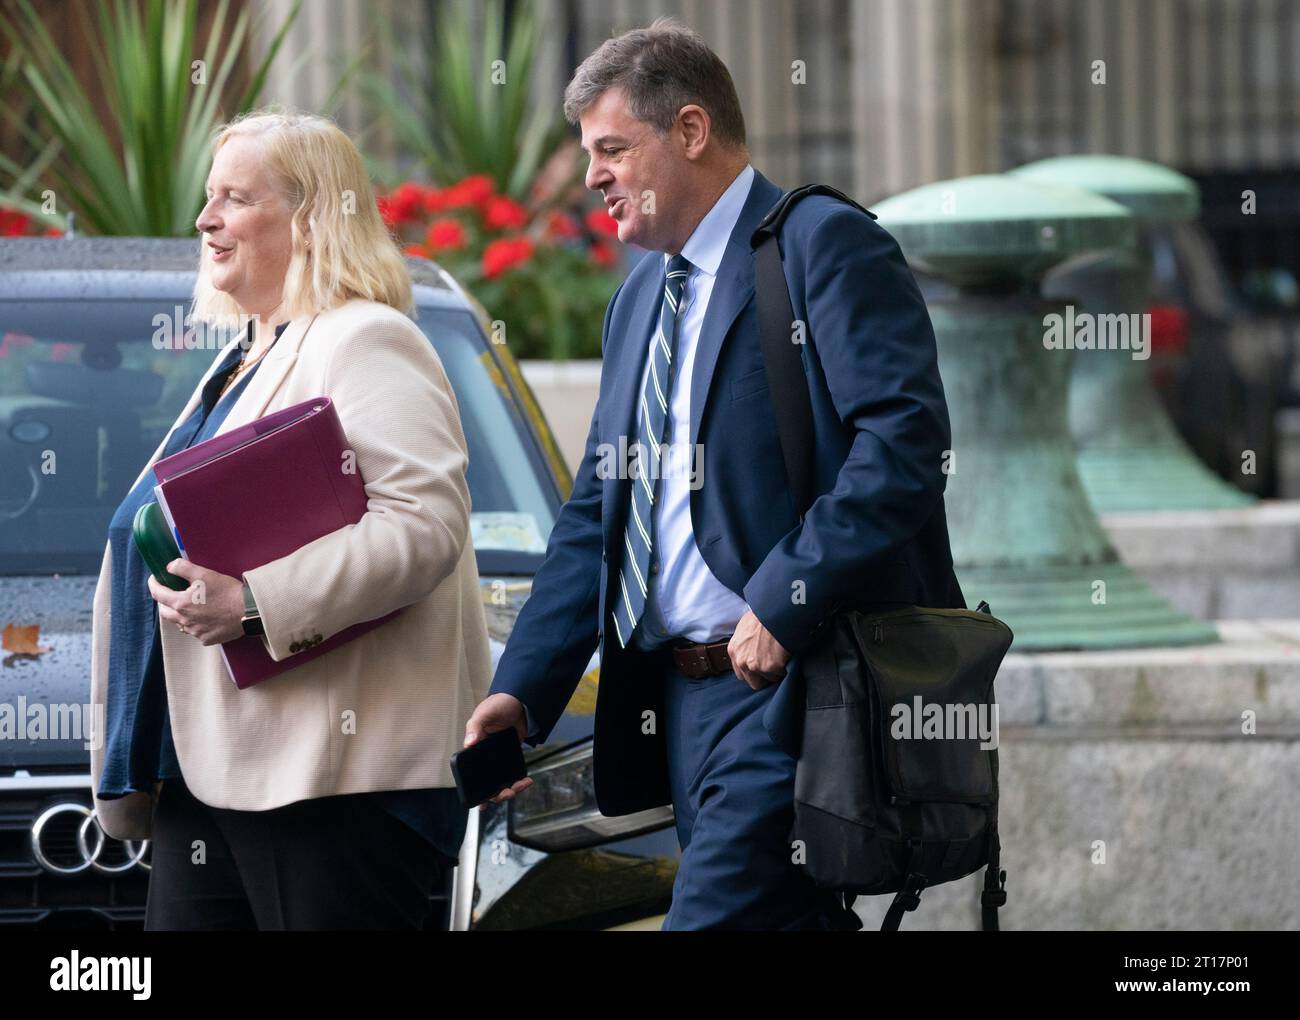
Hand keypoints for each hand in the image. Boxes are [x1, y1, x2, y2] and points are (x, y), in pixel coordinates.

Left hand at [147, 558, 245, 646]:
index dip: (153, 584)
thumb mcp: (204, 574)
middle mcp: (185, 621)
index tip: (154, 578)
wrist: (248, 611)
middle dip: (164, 602)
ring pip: (179, 624)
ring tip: (190, 606)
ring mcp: (196, 632)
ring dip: (180, 614)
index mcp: (181, 604)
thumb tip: (169, 567)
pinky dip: (195, 624)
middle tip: (171, 593)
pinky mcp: (207, 639)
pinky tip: (205, 617)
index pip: (158, 594)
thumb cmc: (227, 591)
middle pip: (164, 612)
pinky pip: (195, 632)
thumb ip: (183, 568)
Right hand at [464, 692, 533, 810]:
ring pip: (501, 781)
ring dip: (509, 789)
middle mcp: (484, 755)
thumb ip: (476, 727)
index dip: (475, 790)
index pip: (471, 774)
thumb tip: (469, 743)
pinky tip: (525, 780)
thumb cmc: (499, 703)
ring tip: (520, 787)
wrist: (521, 700)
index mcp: (474, 747)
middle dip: (496, 793)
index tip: (481, 802)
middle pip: (487, 782)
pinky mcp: (511, 756)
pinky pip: (512, 773)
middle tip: (507, 793)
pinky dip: (518, 780)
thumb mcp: (485, 713)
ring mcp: (498, 757)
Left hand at [728, 609, 790, 689]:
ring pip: (769, 679)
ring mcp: (755, 666)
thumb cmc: (763, 615)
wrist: (776, 611)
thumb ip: (744, 644)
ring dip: (776, 671)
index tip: (762, 665)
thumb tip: (751, 650)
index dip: (753, 671)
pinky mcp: (770, 667)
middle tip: (773, 664)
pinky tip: (785, 654)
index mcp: (734, 651)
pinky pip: (781, 674)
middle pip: (753, 682)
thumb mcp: (745, 627)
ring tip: (780, 655)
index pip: (740, 673)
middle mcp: (741, 661)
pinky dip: (785, 667)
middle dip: (763, 676)